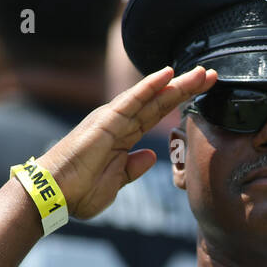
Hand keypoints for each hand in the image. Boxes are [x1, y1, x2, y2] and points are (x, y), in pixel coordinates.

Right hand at [38, 65, 216, 219]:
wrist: (54, 195)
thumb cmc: (78, 191)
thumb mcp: (115, 184)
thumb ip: (132, 169)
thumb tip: (150, 156)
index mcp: (123, 139)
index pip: (157, 116)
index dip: (180, 104)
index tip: (203, 95)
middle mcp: (120, 124)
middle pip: (159, 102)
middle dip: (186, 89)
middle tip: (211, 75)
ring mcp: (113, 120)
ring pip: (151, 97)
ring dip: (176, 84)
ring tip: (202, 72)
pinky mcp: (106, 120)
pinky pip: (132, 100)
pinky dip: (150, 86)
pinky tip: (167, 74)